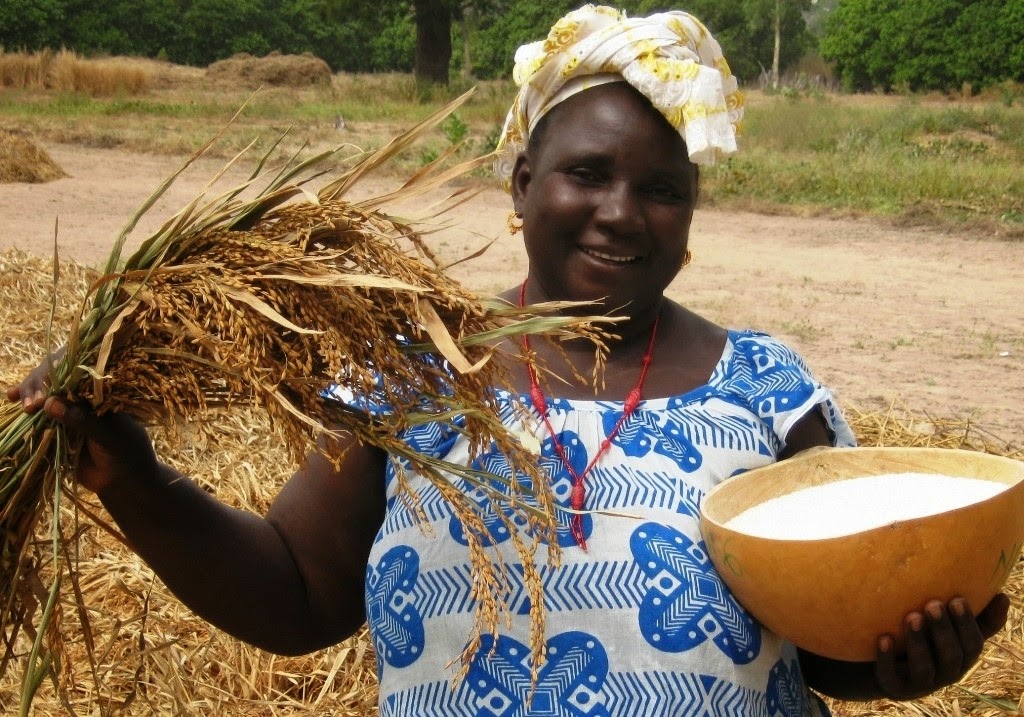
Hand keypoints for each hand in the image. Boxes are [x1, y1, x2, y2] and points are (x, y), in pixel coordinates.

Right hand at [6, 348, 155, 494]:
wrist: (121, 479)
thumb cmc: (124, 450)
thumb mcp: (108, 432)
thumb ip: (82, 419)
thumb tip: (49, 403)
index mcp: (100, 394)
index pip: (76, 378)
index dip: (57, 378)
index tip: (43, 386)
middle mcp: (82, 401)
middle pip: (56, 387)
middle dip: (39, 388)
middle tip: (31, 401)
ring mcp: (68, 416)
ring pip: (45, 402)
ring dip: (30, 398)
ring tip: (18, 398)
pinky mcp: (57, 432)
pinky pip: (40, 423)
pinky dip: (28, 416)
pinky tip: (14, 402)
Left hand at [874, 594, 1009, 699]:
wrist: (892, 668)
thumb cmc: (929, 642)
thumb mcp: (953, 631)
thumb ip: (979, 619)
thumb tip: (1003, 596)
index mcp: (962, 659)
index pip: (972, 646)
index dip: (966, 624)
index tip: (957, 598)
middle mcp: (945, 674)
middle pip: (950, 656)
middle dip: (943, 630)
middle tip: (933, 604)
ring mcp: (920, 684)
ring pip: (924, 668)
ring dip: (919, 642)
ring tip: (911, 616)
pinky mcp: (895, 687)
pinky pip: (891, 676)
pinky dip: (887, 657)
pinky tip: (883, 638)